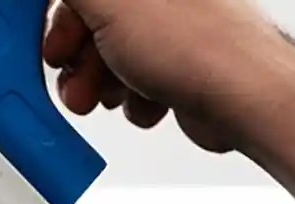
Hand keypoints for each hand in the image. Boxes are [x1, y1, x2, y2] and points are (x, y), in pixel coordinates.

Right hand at [43, 0, 294, 152]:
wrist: (245, 98)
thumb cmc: (196, 45)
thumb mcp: (108, 1)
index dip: (58, 17)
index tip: (50, 42)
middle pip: (95, 19)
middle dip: (77, 55)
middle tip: (71, 77)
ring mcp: (175, 26)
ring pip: (115, 52)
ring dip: (101, 81)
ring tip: (103, 97)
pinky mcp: (184, 62)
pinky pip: (140, 75)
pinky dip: (134, 94)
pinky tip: (142, 102)